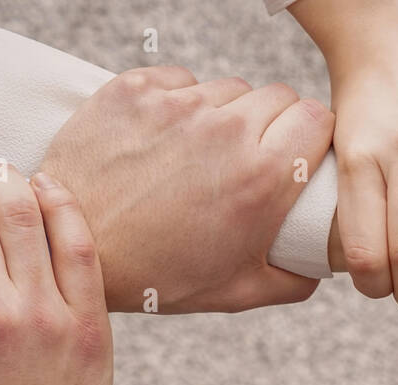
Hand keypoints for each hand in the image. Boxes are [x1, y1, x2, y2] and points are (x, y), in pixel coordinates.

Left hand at [40, 66, 333, 312]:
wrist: (73, 247)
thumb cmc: (156, 276)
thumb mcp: (237, 291)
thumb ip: (296, 278)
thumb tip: (324, 263)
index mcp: (261, 179)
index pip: (318, 119)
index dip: (313, 137)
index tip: (299, 154)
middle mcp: (225, 132)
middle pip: (280, 96)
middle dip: (275, 124)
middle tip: (251, 158)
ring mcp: (178, 106)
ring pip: (229, 88)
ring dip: (226, 114)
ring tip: (201, 155)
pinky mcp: (137, 89)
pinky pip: (181, 81)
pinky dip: (180, 104)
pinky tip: (166, 141)